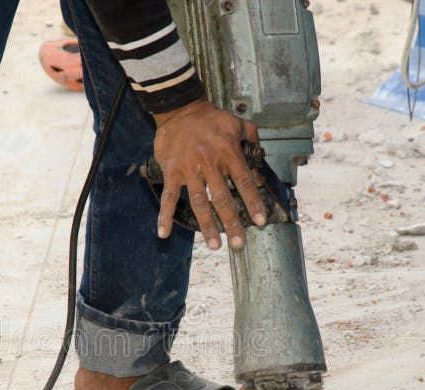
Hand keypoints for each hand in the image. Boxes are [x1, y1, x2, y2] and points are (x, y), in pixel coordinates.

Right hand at [153, 99, 266, 249]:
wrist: (179, 108)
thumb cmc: (210, 118)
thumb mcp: (236, 122)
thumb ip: (252, 139)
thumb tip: (261, 158)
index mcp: (228, 152)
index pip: (244, 181)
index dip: (252, 202)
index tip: (260, 221)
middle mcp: (210, 163)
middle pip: (222, 198)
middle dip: (231, 223)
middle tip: (238, 244)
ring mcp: (189, 169)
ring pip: (199, 202)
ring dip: (206, 225)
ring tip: (214, 245)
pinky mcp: (172, 171)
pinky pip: (168, 196)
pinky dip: (164, 215)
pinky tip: (163, 233)